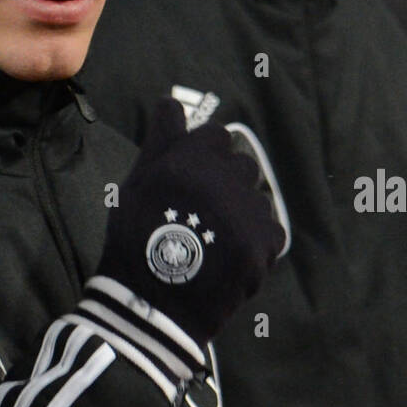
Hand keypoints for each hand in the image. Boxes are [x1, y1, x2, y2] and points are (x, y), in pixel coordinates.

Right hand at [96, 97, 283, 346]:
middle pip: (240, 165)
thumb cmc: (136, 238)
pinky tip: (228, 258)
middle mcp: (223, 177)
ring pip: (255, 199)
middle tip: (200, 215)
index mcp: (190, 157)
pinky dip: (254, 244)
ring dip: (240, 215)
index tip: (192, 181)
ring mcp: (246, 211)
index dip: (204, 156)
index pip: (216, 135)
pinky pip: (270, 232)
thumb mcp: (136, 181)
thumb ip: (161, 137)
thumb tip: (172, 101)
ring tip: (212, 242)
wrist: (149, 305)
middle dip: (225, 184)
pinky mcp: (263, 244)